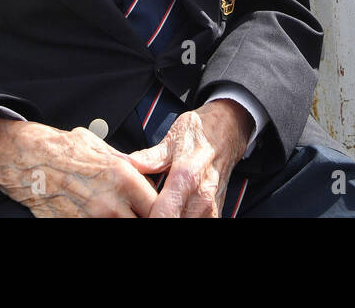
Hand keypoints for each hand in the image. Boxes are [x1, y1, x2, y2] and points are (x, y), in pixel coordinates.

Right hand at [0, 116, 156, 216]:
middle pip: (143, 221)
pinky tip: (97, 215)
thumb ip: (125, 164)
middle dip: (143, 216)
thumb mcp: (101, 147)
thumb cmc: (62, 150)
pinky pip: (96, 229)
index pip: (157, 204)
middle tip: (137, 211)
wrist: (28, 160)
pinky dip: (100, 223)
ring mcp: (92, 218)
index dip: (159, 207)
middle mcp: (110, 203)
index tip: (156, 206)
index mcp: (123, 177)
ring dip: (122, 219)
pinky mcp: (74, 226)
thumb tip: (142, 173)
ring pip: (121, 227)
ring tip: (116, 212)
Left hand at [126, 99, 252, 217]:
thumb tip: (124, 161)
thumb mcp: (173, 138)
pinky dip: (183, 219)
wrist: (230, 130)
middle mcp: (202, 198)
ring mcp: (211, 209)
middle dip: (154, 217)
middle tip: (142, 210)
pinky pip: (197, 223)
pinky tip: (172, 211)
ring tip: (158, 209)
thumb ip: (149, 157)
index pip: (162, 216)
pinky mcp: (215, 214)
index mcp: (186, 177)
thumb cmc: (201, 133)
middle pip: (173, 222)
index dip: (145, 217)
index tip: (135, 212)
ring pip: (185, 225)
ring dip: (170, 218)